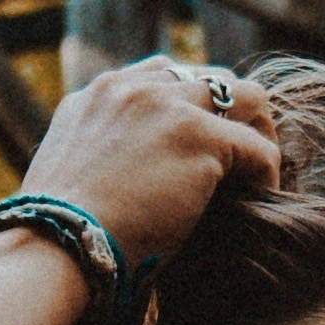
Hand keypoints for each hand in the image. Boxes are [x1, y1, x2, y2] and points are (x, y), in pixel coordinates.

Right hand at [28, 53, 283, 270]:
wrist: (58, 247)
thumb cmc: (61, 236)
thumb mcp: (73, 178)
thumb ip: (104, 158)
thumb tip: (132, 180)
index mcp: (98, 95)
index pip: (161, 77)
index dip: (191, 109)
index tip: (199, 146)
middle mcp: (132, 89)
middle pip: (208, 78)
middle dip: (229, 114)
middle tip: (237, 159)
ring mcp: (167, 107)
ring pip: (245, 97)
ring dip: (256, 133)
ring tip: (256, 173)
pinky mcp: (198, 136)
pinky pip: (257, 147)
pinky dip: (266, 172)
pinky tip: (260, 197)